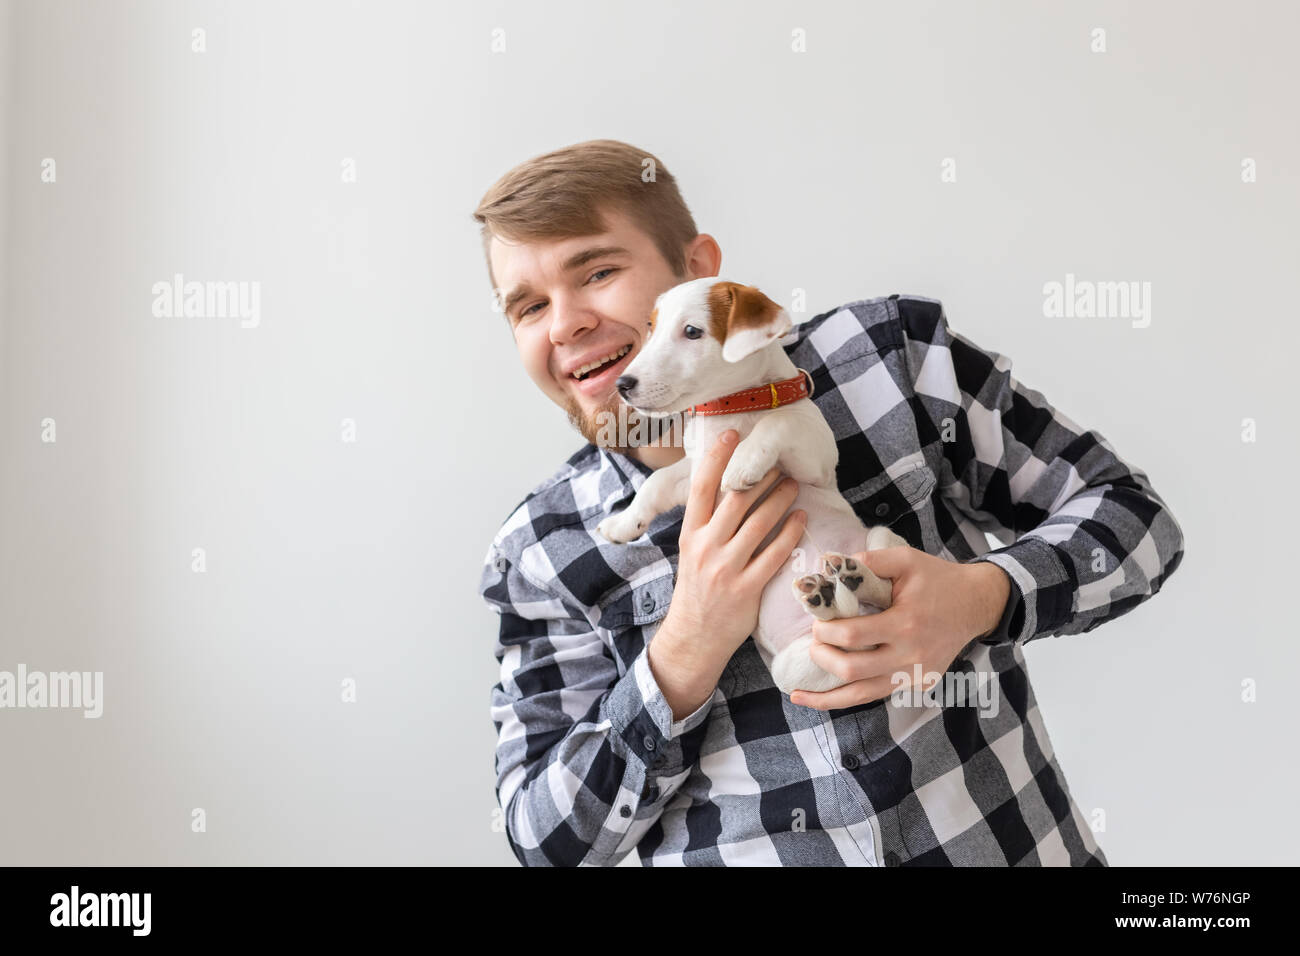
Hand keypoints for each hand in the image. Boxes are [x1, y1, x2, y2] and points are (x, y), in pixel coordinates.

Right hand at [649, 429, 806, 717]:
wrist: (693, 638)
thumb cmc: (698, 590)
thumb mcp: (692, 553)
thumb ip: (709, 524)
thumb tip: (730, 488)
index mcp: (689, 535)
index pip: (701, 488)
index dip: (716, 459)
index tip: (731, 435)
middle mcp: (705, 548)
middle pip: (735, 500)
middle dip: (760, 476)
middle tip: (779, 460)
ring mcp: (725, 569)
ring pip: (758, 524)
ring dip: (780, 499)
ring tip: (795, 484)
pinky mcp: (745, 589)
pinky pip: (773, 555)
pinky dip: (789, 533)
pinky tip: (801, 519)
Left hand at [788, 549, 1011, 710]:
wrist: (975, 605)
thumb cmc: (936, 579)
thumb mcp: (906, 559)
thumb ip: (869, 562)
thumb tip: (829, 565)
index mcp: (905, 624)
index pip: (852, 636)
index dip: (825, 631)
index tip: (816, 622)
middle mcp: (910, 656)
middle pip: (852, 670)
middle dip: (823, 657)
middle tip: (813, 644)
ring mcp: (914, 675)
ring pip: (861, 696)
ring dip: (826, 697)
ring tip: (798, 694)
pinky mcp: (917, 685)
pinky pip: (876, 695)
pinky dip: (848, 698)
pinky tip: (823, 698)